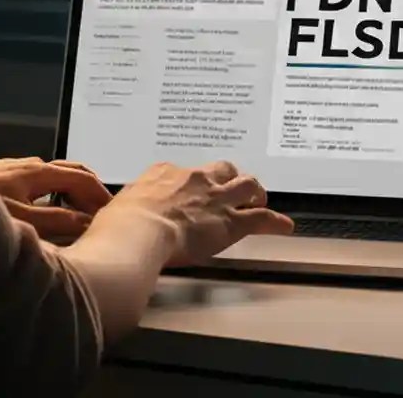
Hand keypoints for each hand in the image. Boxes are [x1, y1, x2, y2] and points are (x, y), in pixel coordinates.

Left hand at [0, 157, 112, 238]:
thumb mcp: (21, 222)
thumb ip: (57, 223)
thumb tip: (88, 222)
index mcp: (35, 172)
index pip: (82, 178)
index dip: (101, 195)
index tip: (113, 214)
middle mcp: (24, 166)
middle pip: (68, 171)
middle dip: (89, 190)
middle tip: (100, 213)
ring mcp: (8, 171)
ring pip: (49, 178)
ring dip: (67, 194)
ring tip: (74, 218)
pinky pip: (32, 185)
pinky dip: (48, 197)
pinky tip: (38, 217)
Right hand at [95, 161, 292, 266]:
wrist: (138, 233)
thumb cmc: (120, 225)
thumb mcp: (117, 206)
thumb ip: (127, 208)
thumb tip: (120, 218)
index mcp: (164, 173)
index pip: (183, 173)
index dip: (190, 184)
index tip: (189, 193)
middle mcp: (195, 179)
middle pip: (221, 170)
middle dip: (228, 178)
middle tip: (232, 188)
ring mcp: (216, 198)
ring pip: (246, 185)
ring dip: (254, 192)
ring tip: (260, 198)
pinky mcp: (231, 221)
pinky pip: (261, 218)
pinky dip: (275, 222)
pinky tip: (285, 226)